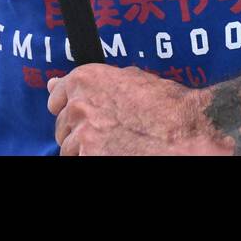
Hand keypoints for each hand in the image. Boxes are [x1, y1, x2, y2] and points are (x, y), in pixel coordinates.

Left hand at [46, 64, 226, 155]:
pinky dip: (93, 159)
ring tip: (114, 148)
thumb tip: (55, 83)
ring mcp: (82, 135)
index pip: (56, 96)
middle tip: (106, 135)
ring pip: (69, 149)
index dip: (66, 107)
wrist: (185, 132)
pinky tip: (116, 154)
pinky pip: (80, 161)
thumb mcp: (131, 79)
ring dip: (85, 150)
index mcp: (85, 80)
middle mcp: (78, 106)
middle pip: (62, 126)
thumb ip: (92, 82)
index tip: (77, 115)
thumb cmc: (167, 105)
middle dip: (78, 131)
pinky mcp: (89, 157)